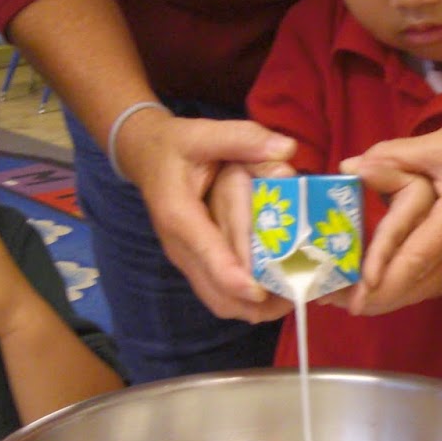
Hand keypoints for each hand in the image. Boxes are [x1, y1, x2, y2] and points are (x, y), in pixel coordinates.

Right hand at [116, 109, 294, 320]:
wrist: (145, 156)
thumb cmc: (175, 146)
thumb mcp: (205, 133)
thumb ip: (244, 139)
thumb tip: (287, 149)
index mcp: (179, 215)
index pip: (206, 252)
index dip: (233, 277)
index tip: (261, 291)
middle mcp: (180, 246)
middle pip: (216, 292)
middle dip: (256, 303)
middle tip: (297, 296)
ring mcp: (186, 259)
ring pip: (219, 301)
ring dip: (255, 307)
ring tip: (293, 297)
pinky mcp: (195, 263)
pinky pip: (220, 293)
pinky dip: (247, 300)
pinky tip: (277, 291)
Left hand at [340, 98, 441, 311]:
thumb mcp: (436, 143)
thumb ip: (389, 157)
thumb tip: (347, 165)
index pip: (414, 261)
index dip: (381, 284)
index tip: (350, 300)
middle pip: (422, 285)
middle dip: (380, 299)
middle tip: (340, 304)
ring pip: (436, 289)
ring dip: (399, 298)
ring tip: (361, 301)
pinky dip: (421, 288)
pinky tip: (398, 289)